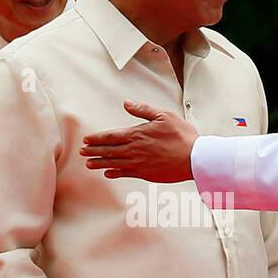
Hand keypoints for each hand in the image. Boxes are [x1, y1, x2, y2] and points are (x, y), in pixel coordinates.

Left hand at [80, 100, 198, 182]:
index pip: (111, 136)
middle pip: (109, 151)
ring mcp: (139, 164)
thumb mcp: (164, 115)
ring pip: (114, 163)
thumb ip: (143, 109)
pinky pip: (125, 174)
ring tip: (89, 164)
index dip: (97, 138)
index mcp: (137, 135)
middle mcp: (134, 151)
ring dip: (100, 163)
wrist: (194, 159)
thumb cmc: (182, 136)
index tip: (86, 140)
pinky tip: (108, 173)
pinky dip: (115, 173)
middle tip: (82, 152)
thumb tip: (127, 103)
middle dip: (94, 151)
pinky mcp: (146, 174)